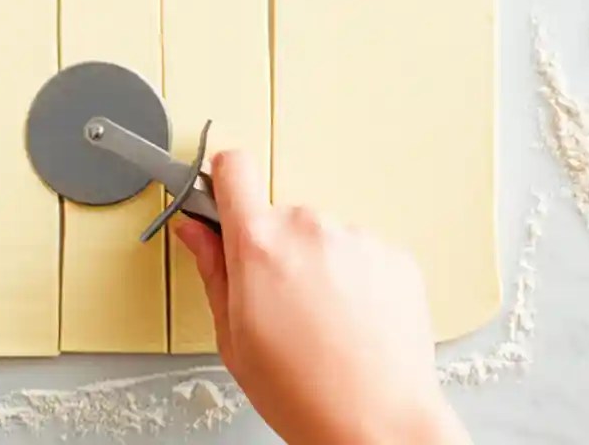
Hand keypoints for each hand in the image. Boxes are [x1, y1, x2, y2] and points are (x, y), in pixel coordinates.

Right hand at [173, 151, 469, 444]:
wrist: (378, 423)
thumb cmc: (303, 394)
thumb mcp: (233, 337)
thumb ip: (212, 271)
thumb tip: (195, 232)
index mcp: (259, 245)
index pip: (233, 168)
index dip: (222, 181)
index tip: (221, 197)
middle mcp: (310, 229)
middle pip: (279, 216)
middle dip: (273, 249)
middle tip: (279, 303)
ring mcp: (357, 239)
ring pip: (323, 236)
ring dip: (318, 265)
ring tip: (323, 322)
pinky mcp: (394, 255)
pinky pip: (361, 253)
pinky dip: (355, 279)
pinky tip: (352, 323)